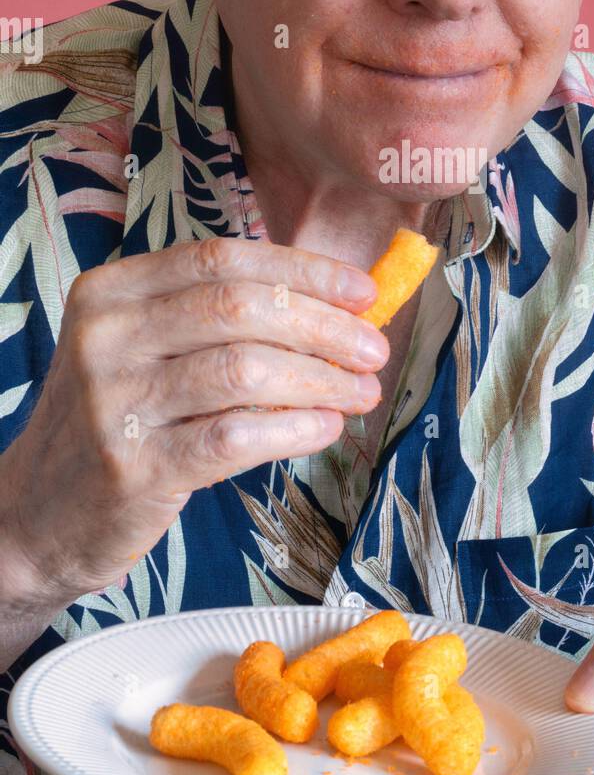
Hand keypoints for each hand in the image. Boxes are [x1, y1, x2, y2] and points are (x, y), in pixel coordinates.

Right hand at [0, 238, 388, 605]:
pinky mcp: (135, 468)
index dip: (302, 270)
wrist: (37, 515)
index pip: (222, 259)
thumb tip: (335, 303)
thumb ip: (220, 318)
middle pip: (240, 308)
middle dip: (324, 326)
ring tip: (361, 392)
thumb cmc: (119, 421)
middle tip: (374, 349)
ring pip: (245, 369)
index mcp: (111, 291)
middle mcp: (107, 337)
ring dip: (321, 379)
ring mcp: (116, 403)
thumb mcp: (145, 350)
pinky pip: (235, 436)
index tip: (363, 290)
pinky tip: (326, 429)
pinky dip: (294, 429)